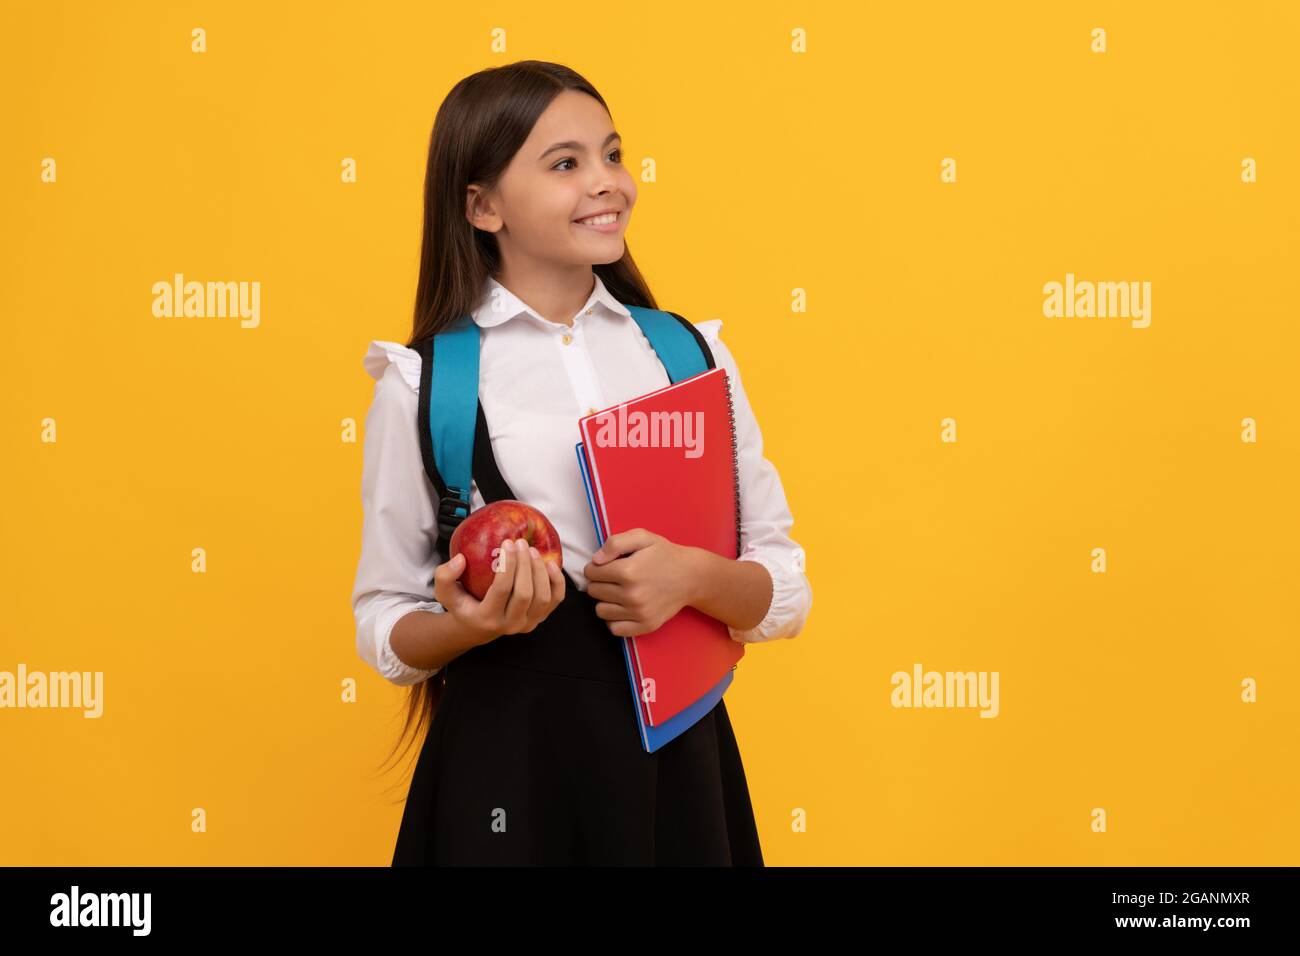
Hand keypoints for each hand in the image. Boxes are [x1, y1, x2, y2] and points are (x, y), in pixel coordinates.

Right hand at [433, 538, 565, 644]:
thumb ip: (445, 576)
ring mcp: (527, 624)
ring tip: (533, 550)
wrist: (478, 626)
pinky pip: (556, 600)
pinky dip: (557, 581)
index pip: (502, 590)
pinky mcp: (539, 619)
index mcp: (486, 618)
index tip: (507, 543)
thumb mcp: (445, 592)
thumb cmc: (463, 604)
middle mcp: (510, 625)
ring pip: (543, 598)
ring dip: (540, 571)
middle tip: (521, 543)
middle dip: (525, 565)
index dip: (508, 565)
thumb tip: (461, 559)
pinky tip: (550, 564)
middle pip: (525, 594)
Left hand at [583, 529, 693, 637]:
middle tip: (614, 577)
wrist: (691, 576)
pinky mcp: (645, 625)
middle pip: (594, 591)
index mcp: (628, 571)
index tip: (605, 565)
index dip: (594, 566)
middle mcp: (632, 595)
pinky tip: (623, 607)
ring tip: (618, 592)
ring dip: (605, 601)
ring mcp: (639, 613)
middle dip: (599, 582)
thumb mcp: (642, 537)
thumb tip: (596, 560)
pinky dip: (614, 619)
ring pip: (600, 610)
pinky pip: (614, 629)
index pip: (591, 573)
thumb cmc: (665, 554)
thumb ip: (615, 543)